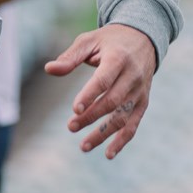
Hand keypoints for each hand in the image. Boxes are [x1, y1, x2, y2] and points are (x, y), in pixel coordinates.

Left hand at [45, 23, 156, 158]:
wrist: (143, 38)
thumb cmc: (110, 40)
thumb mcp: (90, 41)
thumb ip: (70, 57)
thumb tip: (49, 69)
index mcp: (118, 58)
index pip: (104, 80)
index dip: (89, 96)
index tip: (74, 110)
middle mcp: (132, 75)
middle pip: (112, 101)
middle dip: (91, 117)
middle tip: (70, 126)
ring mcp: (140, 90)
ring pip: (122, 117)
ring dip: (103, 133)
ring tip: (83, 146)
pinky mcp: (143, 101)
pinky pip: (134, 124)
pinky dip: (122, 140)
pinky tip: (108, 154)